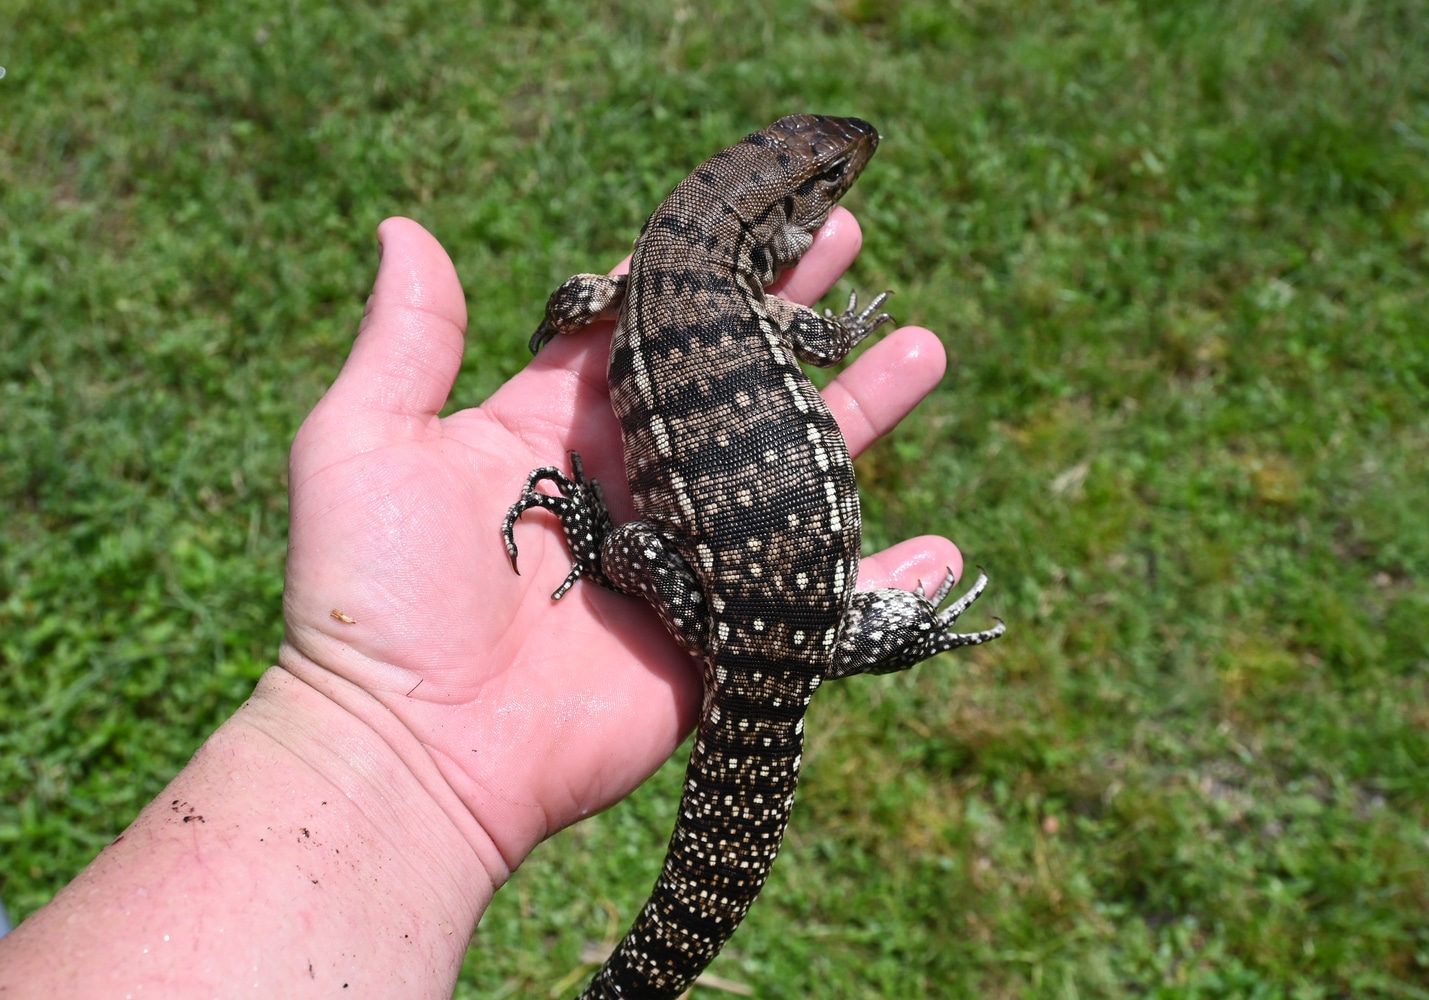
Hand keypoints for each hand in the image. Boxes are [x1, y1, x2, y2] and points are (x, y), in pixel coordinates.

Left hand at [279, 213, 961, 871]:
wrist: (415, 751)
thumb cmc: (376, 599)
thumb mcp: (364, 445)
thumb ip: (406, 341)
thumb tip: (406, 227)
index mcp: (560, 423)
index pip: (646, 327)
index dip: (698, 270)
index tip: (753, 213)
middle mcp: (634, 479)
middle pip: (732, 379)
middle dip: (793, 312)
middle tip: (849, 242)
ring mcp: (687, 555)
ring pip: (790, 467)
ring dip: (860, 410)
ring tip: (923, 346)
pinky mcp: (722, 632)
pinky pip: (819, 599)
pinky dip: (884, 581)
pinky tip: (944, 544)